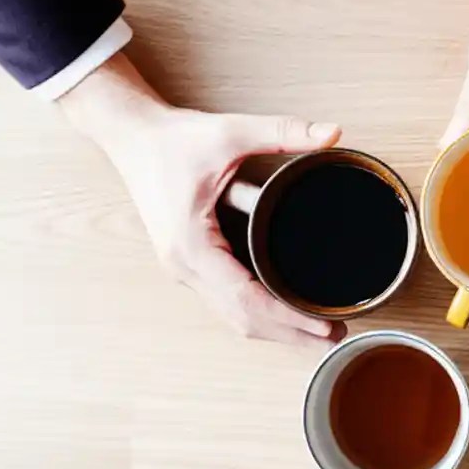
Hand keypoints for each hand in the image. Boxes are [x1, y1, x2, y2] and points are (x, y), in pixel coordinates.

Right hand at [60, 53, 345, 349]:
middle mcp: (184, 266)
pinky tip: (284, 314)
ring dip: (274, 329)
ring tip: (318, 332)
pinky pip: (225, 300)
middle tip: (336, 336)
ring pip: (231, 316)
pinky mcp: (188, 263)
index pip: (247, 300)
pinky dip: (256, 313)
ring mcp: (183, 269)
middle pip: (241, 320)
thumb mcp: (230, 132)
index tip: (325, 323)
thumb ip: (283, 131)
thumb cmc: (172, 139)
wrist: (132, 136)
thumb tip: (332, 132)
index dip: (288, 318)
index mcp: (192, 245)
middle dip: (289, 334)